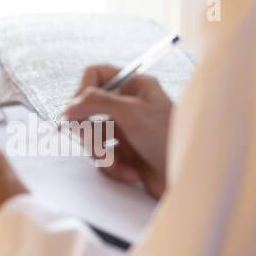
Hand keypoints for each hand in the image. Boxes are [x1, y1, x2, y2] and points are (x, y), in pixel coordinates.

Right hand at [65, 65, 172, 199]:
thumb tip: (68, 106)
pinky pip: (102, 156)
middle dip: (89, 130)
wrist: (187, 181)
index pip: (96, 75)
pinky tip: (131, 173)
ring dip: (102, 153)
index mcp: (134, 86)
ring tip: (118, 163)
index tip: (77, 109)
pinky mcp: (125, 153)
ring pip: (92, 135)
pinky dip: (113, 167)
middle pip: (87, 108)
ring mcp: (126, 130)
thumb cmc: (169, 140)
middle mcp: (128, 105)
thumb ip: (96, 102)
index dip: (82, 90)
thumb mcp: (131, 113)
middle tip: (92, 141)